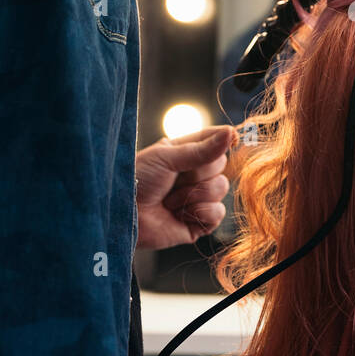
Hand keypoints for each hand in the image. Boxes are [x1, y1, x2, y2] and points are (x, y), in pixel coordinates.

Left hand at [135, 125, 237, 249]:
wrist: (123, 213)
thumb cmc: (137, 180)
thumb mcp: (167, 157)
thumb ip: (202, 148)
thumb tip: (231, 133)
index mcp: (186, 152)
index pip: (215, 139)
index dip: (225, 138)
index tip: (231, 138)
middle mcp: (194, 174)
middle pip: (221, 165)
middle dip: (198, 173)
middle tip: (173, 180)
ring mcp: (198, 198)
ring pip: (221, 188)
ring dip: (193, 195)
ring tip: (169, 201)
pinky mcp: (199, 222)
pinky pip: (218, 213)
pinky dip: (199, 212)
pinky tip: (179, 215)